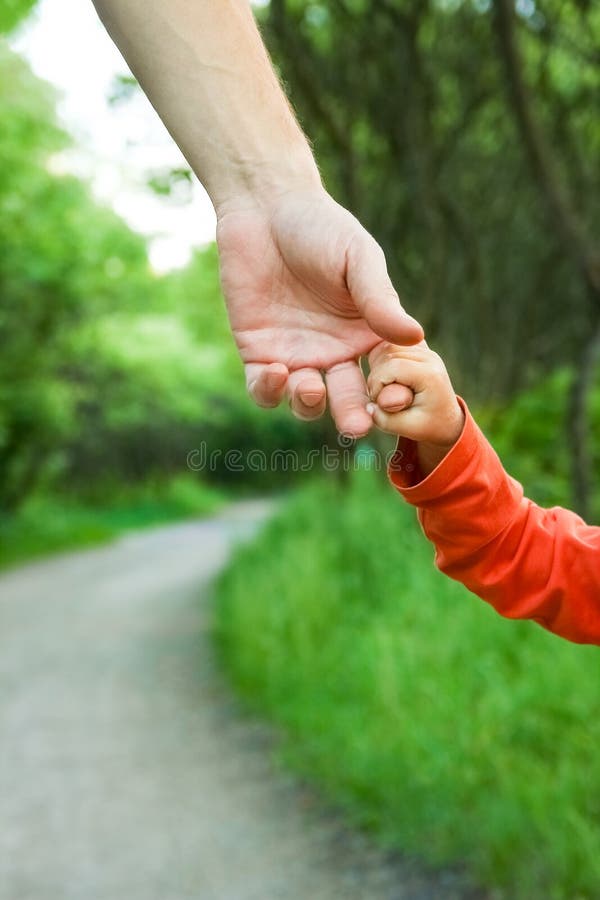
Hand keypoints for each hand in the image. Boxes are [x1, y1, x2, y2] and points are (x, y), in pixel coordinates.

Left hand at [216, 187, 422, 436]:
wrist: (265, 207)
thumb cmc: (320, 227)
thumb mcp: (358, 260)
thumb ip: (380, 300)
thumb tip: (416, 336)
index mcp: (366, 334)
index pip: (383, 377)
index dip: (388, 393)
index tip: (391, 398)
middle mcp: (333, 352)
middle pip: (347, 399)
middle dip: (353, 417)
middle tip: (357, 425)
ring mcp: (295, 355)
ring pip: (305, 402)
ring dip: (310, 404)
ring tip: (312, 386)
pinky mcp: (258, 352)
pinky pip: (263, 389)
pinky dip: (270, 391)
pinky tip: (278, 371)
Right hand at [367, 343, 464, 475]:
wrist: (445, 418)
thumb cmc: (428, 425)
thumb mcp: (407, 429)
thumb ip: (385, 419)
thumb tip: (368, 405)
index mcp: (430, 375)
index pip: (391, 367)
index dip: (377, 384)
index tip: (379, 403)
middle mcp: (429, 357)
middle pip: (387, 354)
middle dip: (376, 377)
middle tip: (382, 398)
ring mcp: (424, 350)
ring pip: (387, 348)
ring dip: (378, 368)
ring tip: (385, 388)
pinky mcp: (417, 349)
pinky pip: (391, 346)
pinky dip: (383, 361)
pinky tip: (388, 377)